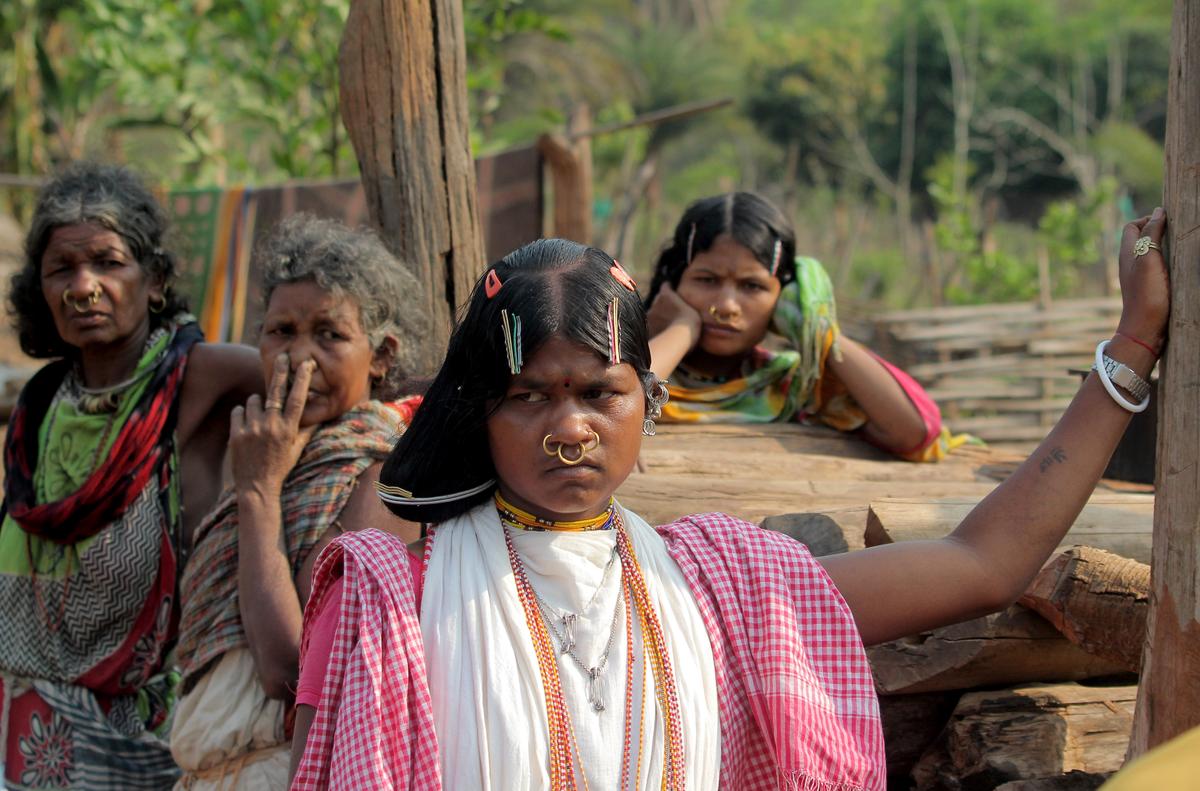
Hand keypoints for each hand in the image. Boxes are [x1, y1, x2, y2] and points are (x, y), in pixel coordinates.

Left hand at [230, 354, 316, 498]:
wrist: (257, 487)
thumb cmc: (280, 467)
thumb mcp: (296, 449)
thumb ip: (305, 430)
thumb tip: (318, 416)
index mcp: (288, 429)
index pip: (297, 399)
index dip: (301, 379)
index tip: (304, 364)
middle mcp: (271, 426)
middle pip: (275, 392)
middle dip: (280, 371)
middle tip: (282, 356)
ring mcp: (253, 429)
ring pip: (253, 400)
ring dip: (255, 405)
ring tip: (258, 419)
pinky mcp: (237, 434)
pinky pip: (238, 411)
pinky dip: (241, 414)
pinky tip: (245, 426)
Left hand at [646, 283, 701, 347]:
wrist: (678, 338)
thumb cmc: (689, 322)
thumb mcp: (693, 310)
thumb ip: (685, 305)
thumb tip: (686, 306)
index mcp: (666, 294)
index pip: (666, 286)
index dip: (669, 288)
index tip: (672, 290)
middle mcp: (655, 302)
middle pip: (658, 299)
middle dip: (664, 304)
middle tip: (673, 311)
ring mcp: (649, 315)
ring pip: (654, 312)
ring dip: (660, 316)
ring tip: (669, 323)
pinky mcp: (647, 327)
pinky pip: (652, 324)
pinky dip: (656, 326)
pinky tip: (664, 332)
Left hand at [1116, 208, 1169, 353]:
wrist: (1146, 329)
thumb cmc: (1147, 294)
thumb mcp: (1149, 259)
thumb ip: (1151, 234)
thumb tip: (1158, 212)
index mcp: (1127, 253)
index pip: (1132, 226)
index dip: (1149, 219)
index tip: (1168, 223)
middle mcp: (1131, 263)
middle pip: (1142, 237)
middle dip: (1160, 231)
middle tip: (1178, 235)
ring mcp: (1140, 275)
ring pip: (1152, 252)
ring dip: (1167, 247)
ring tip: (1181, 249)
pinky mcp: (1150, 287)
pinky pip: (1158, 267)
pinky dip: (1169, 261)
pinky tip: (1180, 267)